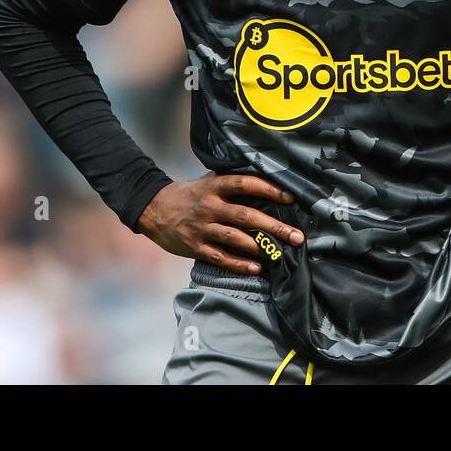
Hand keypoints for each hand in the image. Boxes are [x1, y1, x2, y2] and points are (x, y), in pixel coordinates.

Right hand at [135, 172, 303, 275]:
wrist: (153, 209)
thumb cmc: (189, 195)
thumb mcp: (208, 183)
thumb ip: (231, 186)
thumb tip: (266, 186)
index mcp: (214, 186)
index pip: (245, 184)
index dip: (269, 189)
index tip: (290, 197)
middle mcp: (210, 206)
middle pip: (246, 215)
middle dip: (274, 226)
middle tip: (297, 236)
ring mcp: (202, 227)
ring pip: (235, 238)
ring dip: (260, 246)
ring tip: (280, 253)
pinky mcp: (195, 247)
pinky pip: (221, 257)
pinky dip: (240, 264)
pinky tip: (257, 267)